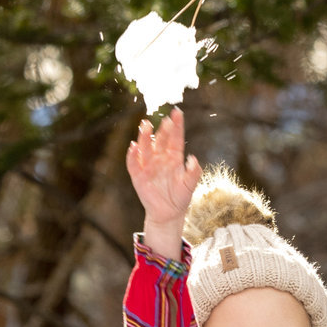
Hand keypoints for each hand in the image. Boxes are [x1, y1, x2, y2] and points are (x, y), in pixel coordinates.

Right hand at [125, 108, 201, 259]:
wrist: (168, 214)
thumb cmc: (180, 197)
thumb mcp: (190, 186)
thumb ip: (193, 173)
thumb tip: (193, 159)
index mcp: (174, 157)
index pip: (175, 138)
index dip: (176, 125)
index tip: (177, 113)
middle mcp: (160, 158)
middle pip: (160, 140)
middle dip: (161, 129)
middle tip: (164, 120)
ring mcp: (148, 165)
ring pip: (145, 148)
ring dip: (145, 137)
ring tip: (146, 126)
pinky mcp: (138, 175)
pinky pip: (133, 163)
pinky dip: (132, 156)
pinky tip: (133, 147)